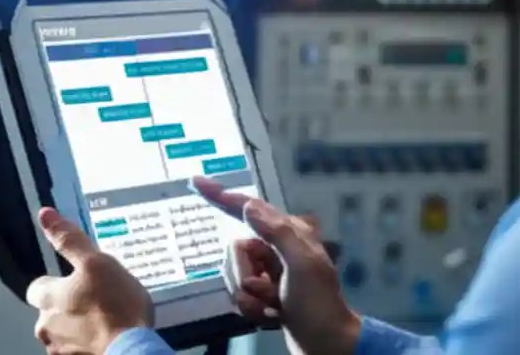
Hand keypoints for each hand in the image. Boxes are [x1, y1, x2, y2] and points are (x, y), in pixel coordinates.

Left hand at [25, 208, 152, 354]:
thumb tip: (45, 215)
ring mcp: (60, 350)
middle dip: (67, 307)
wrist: (131, 350)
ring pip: (63, 332)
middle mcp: (46, 327)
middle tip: (97, 299)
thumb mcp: (97, 262)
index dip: (55, 283)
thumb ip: (69, 240)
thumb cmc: (116, 306)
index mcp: (48, 299)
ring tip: (107, 318)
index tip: (75, 281)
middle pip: (49, 312)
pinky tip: (109, 335)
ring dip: (78, 326)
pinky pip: (78, 349)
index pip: (36, 288)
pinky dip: (89, 343)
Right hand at [192, 176, 361, 354]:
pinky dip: (252, 310)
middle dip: (246, 278)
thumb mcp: (302, 265)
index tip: (195, 182)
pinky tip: (272, 316)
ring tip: (275, 307)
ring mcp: (268, 271)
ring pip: (234, 276)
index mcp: (289, 233)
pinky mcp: (263, 293)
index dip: (220, 195)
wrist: (325, 345)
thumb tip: (249, 205)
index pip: (248, 209)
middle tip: (271, 291)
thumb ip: (277, 233)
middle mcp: (276, 247)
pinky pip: (238, 296)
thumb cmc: (319, 304)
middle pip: (235, 250)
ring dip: (250, 298)